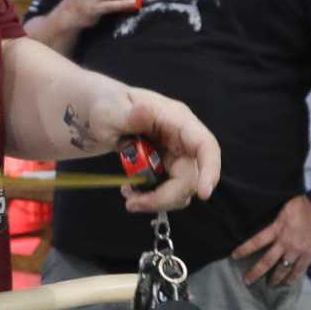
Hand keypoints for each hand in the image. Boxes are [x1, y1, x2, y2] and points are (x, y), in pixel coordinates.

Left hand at [91, 85, 218, 211]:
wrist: (100, 116)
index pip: (205, 144)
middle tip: (131, 203)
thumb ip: (127, 115)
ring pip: (181, 189)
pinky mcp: (167, 168)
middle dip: (164, 196)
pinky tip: (130, 191)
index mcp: (175, 118)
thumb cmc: (108, 106)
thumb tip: (143, 111)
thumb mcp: (111, 110)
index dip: (210, 169)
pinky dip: (150, 198)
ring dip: (156, 200)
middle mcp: (182, 139)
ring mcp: (176, 155)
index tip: (203, 194)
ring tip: (127, 194)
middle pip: (191, 177)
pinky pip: (168, 192)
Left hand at [233, 195, 310, 286]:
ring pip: (283, 269)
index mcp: (277, 229)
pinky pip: (300, 269)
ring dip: (275, 278)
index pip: (256, 241)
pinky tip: (288, 283)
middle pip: (267, 261)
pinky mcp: (310, 254)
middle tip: (248, 281)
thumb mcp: (284, 211)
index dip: (244, 249)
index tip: (234, 256)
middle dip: (256, 272)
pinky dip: (293, 277)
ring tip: (270, 285)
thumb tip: (273, 228)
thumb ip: (278, 222)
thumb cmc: (305, 204)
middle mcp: (285, 242)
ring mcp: (297, 250)